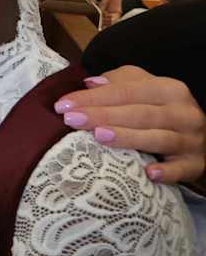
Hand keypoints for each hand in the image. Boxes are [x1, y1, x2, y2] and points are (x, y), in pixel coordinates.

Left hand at [55, 66, 205, 183]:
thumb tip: (90, 83)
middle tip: (72, 120)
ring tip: (99, 136)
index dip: (94, 97)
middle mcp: (184, 113)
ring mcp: (192, 140)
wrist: (199, 134)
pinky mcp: (196, 164)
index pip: (127, 90)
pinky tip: (149, 173)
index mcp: (169, 89)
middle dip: (103, 115)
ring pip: (159, 138)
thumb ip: (119, 82)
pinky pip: (183, 169)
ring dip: (129, 138)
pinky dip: (168, 172)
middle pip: (140, 113)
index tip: (63, 105)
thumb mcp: (144, 88)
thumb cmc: (160, 108)